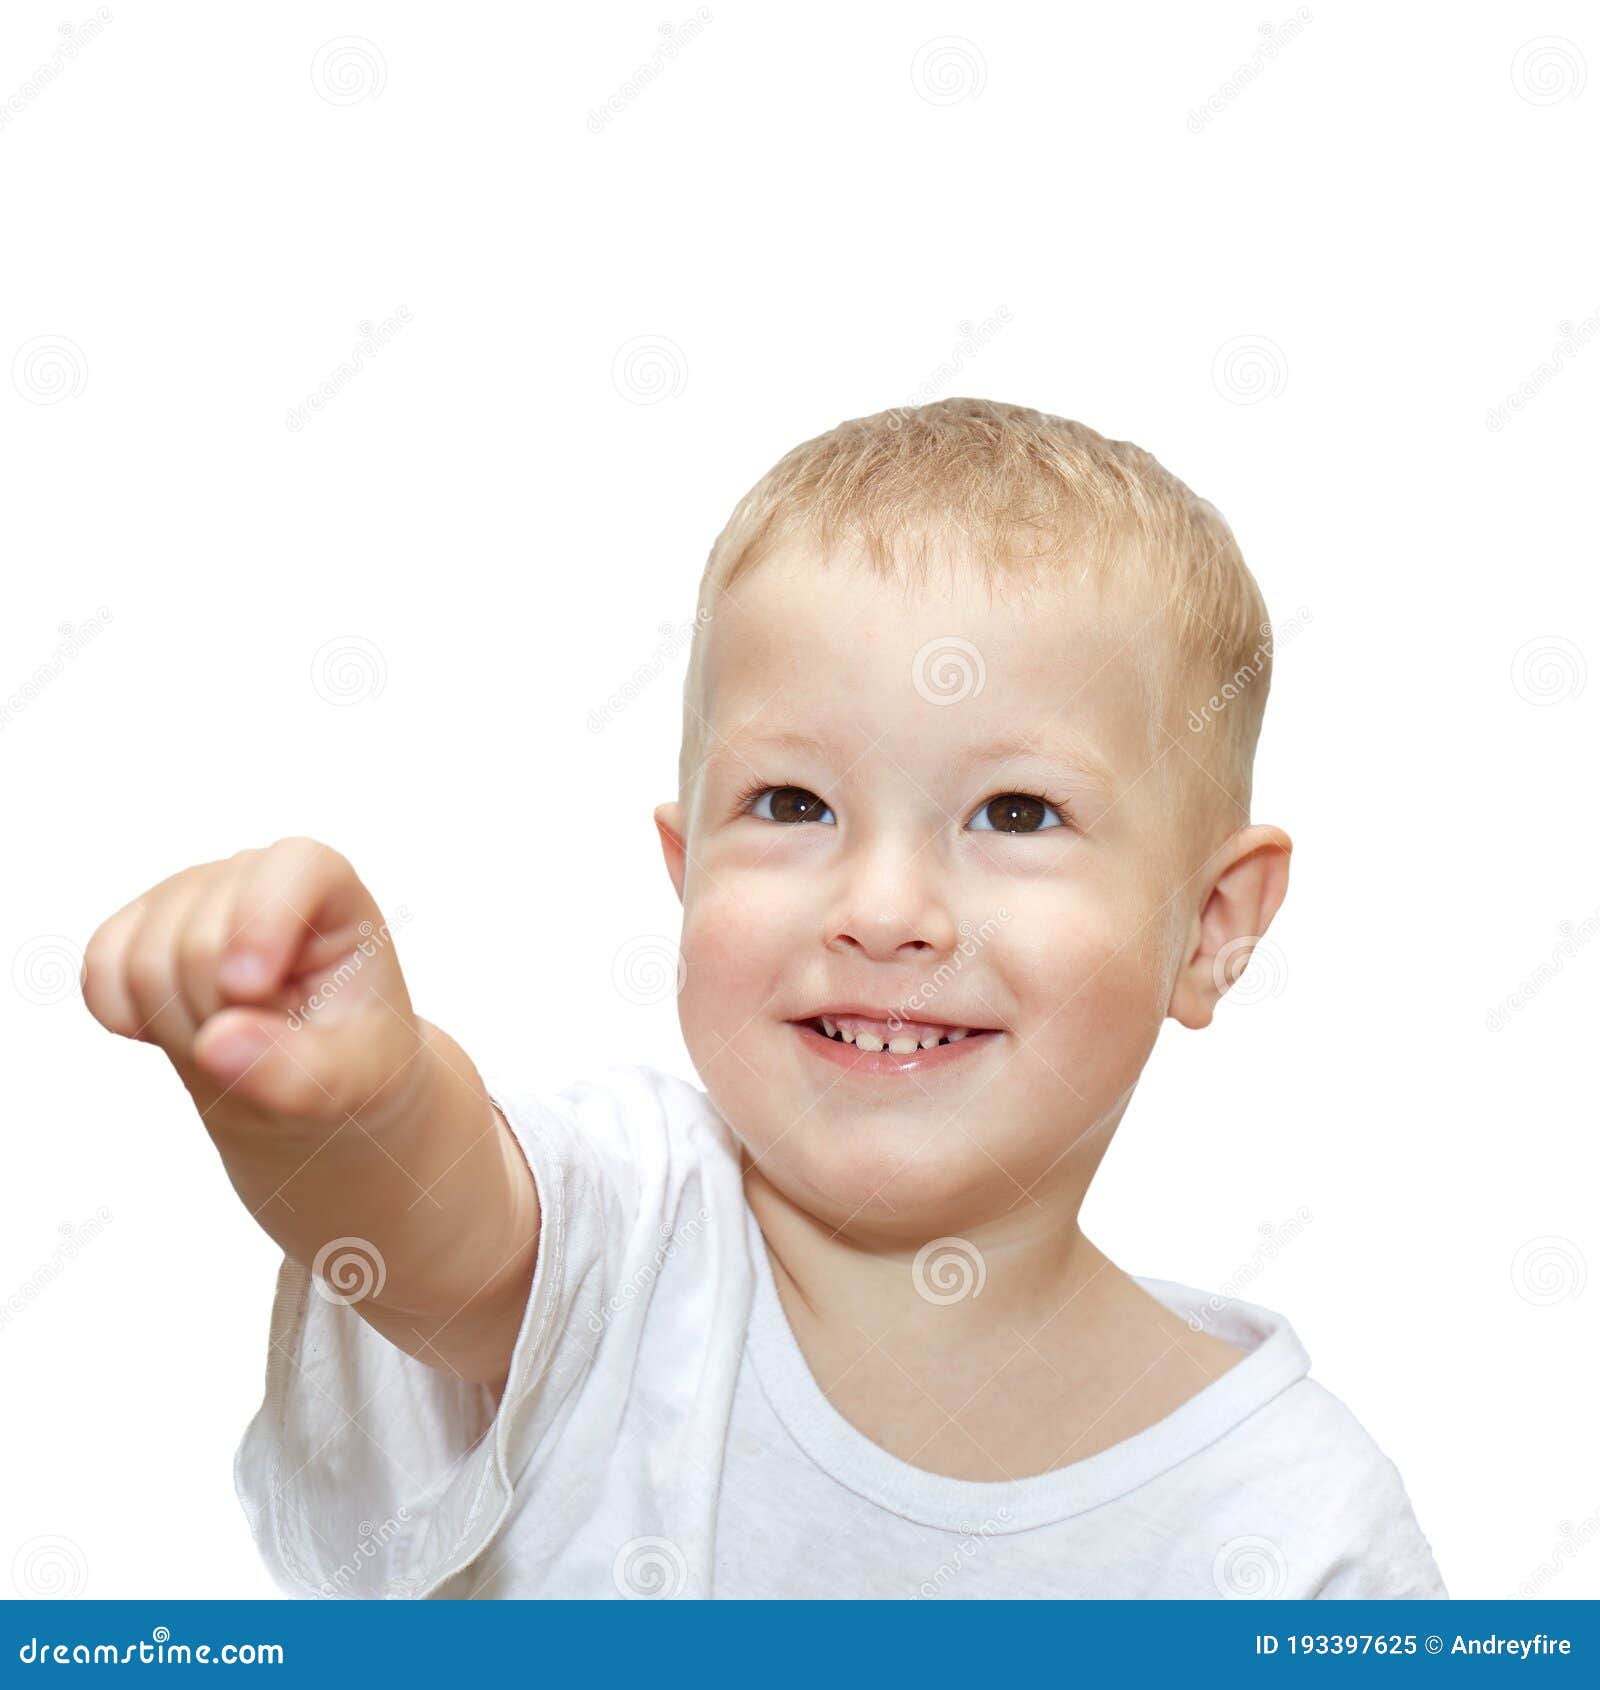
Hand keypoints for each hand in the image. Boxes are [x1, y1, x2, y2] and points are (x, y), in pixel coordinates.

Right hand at [82, 837, 424, 1140]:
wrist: (308, 1073)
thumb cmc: (347, 1063)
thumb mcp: (348, 1083)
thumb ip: (294, 1070)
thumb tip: (216, 1044)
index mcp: (331, 892)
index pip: (293, 869)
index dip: (260, 921)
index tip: (250, 989)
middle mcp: (256, 874)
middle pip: (198, 941)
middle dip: (220, 1020)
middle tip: (264, 1047)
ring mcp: (189, 893)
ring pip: (143, 960)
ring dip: (179, 1029)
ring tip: (232, 1039)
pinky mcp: (138, 926)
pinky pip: (100, 969)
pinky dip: (125, 1018)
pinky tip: (178, 1029)